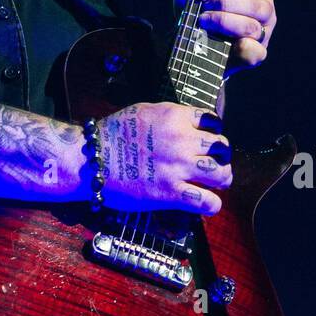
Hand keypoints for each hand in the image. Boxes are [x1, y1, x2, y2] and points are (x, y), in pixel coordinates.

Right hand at [96, 101, 230, 214]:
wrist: (93, 159)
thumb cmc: (112, 134)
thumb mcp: (144, 111)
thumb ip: (169, 115)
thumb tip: (186, 121)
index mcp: (175, 117)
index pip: (212, 121)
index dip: (214, 132)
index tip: (208, 140)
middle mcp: (182, 140)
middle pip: (222, 147)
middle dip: (221, 156)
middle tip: (215, 163)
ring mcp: (178, 167)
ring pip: (221, 173)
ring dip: (222, 178)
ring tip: (217, 182)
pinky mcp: (171, 192)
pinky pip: (207, 201)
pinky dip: (212, 204)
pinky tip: (207, 203)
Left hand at [171, 0, 275, 74]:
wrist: (192, 42)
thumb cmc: (198, 10)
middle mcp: (264, 10)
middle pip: (255, 5)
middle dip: (226, 6)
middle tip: (202, 10)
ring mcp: (263, 33)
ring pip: (253, 27)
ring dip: (227, 23)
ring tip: (204, 22)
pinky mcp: (256, 54)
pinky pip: (256, 52)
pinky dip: (245, 48)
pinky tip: (232, 44)